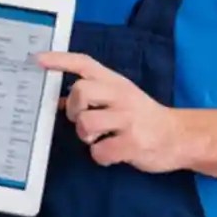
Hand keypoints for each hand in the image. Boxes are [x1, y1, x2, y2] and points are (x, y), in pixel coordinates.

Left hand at [37, 52, 191, 173]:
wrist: (179, 136)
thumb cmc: (143, 116)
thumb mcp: (120, 97)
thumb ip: (93, 95)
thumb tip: (58, 99)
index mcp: (116, 82)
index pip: (85, 63)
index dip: (60, 60)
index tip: (37, 60)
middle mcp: (122, 96)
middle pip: (81, 91)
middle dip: (74, 108)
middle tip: (80, 118)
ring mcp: (128, 119)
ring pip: (87, 123)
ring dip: (85, 135)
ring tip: (98, 138)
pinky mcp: (133, 144)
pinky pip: (100, 151)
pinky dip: (100, 156)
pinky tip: (111, 153)